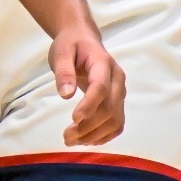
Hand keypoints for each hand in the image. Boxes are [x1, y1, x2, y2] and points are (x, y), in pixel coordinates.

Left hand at [47, 22, 124, 146]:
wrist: (83, 40)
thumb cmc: (71, 45)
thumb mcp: (61, 52)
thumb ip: (63, 72)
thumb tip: (66, 95)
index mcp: (103, 63)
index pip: (101, 87)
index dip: (89, 105)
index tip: (73, 119)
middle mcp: (117, 79)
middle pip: (110, 107)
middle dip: (89, 126)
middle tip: (66, 137)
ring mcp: (120, 92)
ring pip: (115, 119)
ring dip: (95, 134)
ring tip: (72, 141)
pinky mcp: (118, 102)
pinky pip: (117, 124)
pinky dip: (104, 136)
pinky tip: (86, 140)